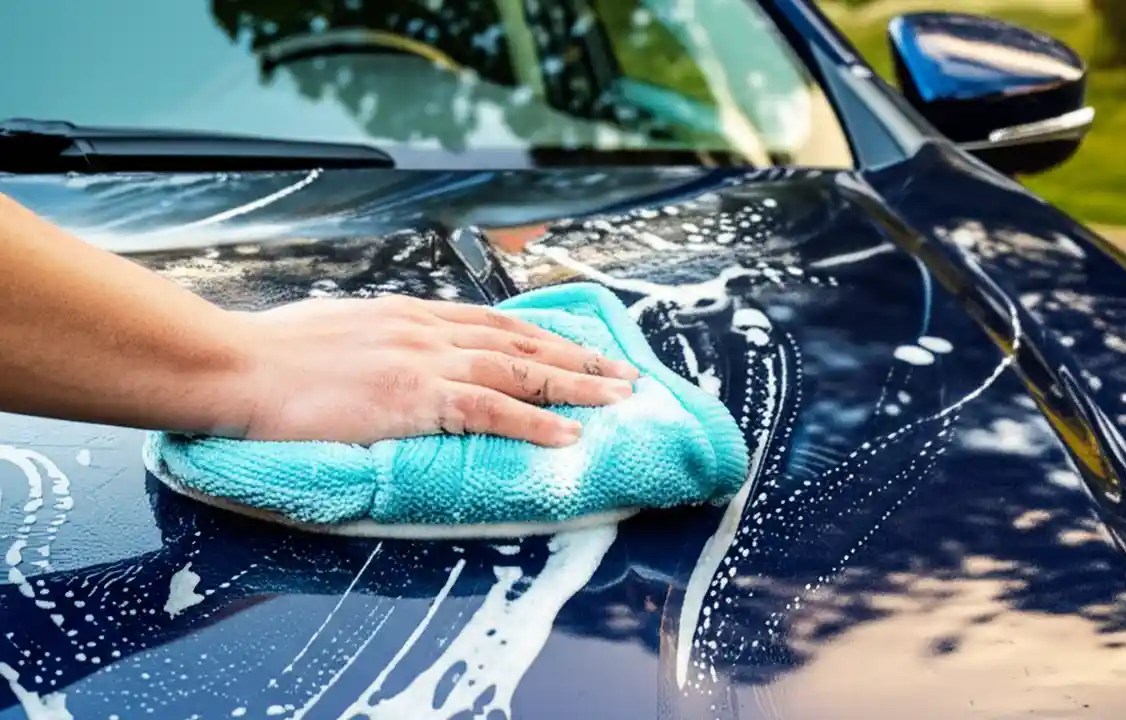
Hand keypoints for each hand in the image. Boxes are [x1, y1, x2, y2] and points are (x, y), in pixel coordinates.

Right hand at [221, 295, 639, 446]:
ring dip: (576, 386)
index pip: (494, 321)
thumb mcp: (334, 327)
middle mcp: (426, 330)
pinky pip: (490, 411)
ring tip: (619, 399)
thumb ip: (374, 337)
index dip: (544, 336)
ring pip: (519, 371)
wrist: (235, 367)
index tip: (578, 347)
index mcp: (409, 314)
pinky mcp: (414, 398)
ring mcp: (423, 362)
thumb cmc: (270, 354)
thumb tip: (384, 349)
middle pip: (521, 341)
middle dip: (578, 358)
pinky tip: (569, 435)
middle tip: (623, 372)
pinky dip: (534, 423)